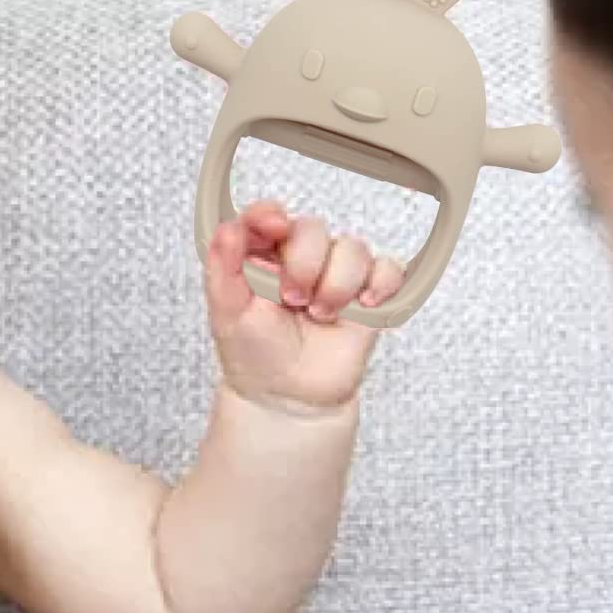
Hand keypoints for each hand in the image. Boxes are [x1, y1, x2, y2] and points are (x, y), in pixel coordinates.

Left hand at [204, 200, 404, 412]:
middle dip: (304, 264)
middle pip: (313, 228)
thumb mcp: (227, 311)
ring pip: (353, 247)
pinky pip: (388, 268)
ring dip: (337, 284)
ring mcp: (337, 274)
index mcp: (263, 255)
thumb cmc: (256, 355)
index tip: (273, 227)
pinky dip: (381, 283)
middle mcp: (301, 258)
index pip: (269, 215)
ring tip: (320, 316)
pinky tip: (361, 305)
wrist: (290, 398)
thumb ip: (224, 264)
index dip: (271, 215)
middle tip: (292, 300)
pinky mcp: (368, 293)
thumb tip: (230, 226)